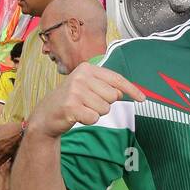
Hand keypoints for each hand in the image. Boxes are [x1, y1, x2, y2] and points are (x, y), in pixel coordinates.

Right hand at [28, 63, 145, 139]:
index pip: (116, 79)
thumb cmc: (72, 100)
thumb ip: (106, 87)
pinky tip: (77, 116)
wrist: (47, 113)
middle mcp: (81, 76)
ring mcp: (75, 91)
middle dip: (104, 104)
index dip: (131, 89)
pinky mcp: (71, 107)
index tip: (142, 99)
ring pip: (104, 109)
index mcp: (87, 69)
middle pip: (112, 96)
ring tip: (81, 108)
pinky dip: (88, 120)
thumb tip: (122, 92)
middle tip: (88, 103)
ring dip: (95, 113)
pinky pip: (94, 118)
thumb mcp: (88, 87)